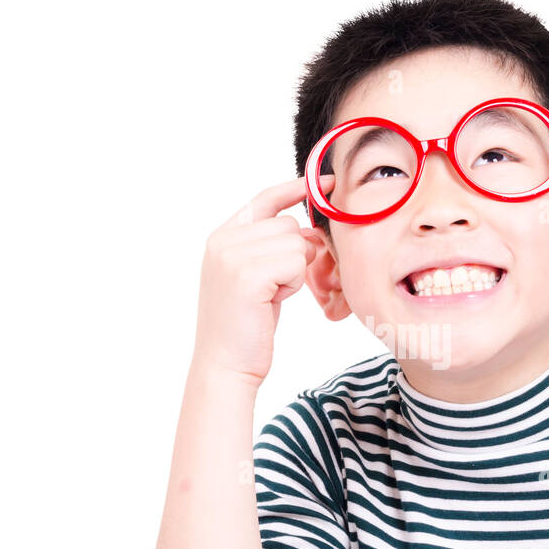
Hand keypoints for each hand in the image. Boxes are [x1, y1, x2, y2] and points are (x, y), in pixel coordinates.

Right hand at [190, 174, 333, 385]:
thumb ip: (273, 247)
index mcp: (222, 237)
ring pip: (296, 243)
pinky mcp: (247, 274)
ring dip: (295, 272)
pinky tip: (273, 302)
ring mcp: (232, 255)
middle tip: (276, 287)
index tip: (327, 182)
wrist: (226, 365)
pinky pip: (296, 262)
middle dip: (295, 255)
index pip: (265, 199)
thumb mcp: (258, 278)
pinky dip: (293, 284)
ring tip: (271, 296)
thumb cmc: (247, 327)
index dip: (296, 188)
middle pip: (289, 224)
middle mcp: (223, 240)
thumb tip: (310, 230)